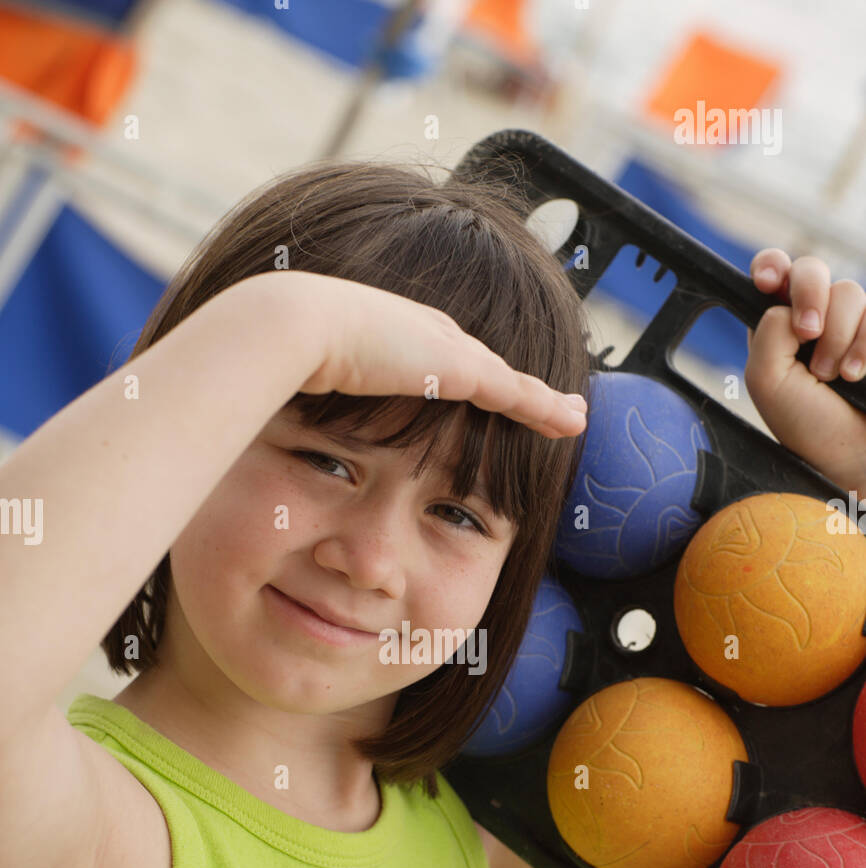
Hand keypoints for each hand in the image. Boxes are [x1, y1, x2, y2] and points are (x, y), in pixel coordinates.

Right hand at [283, 269, 586, 440]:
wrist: (296, 327)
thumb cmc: (283, 352)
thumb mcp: (302, 373)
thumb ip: (308, 389)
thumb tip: (284, 409)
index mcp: (394, 334)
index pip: (444, 358)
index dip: (471, 375)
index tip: (485, 388)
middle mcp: (427, 333)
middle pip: (485, 364)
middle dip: (517, 384)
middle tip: (546, 402)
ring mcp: (447, 347)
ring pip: (509, 380)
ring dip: (543, 399)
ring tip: (574, 416)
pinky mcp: (461, 368)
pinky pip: (516, 395)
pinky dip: (546, 409)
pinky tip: (574, 423)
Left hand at [744, 250, 865, 493]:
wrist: (856, 454)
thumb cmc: (808, 426)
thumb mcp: (767, 381)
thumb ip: (767, 333)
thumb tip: (786, 303)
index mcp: (777, 327)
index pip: (773, 273)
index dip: (771, 266)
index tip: (768, 281)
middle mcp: (814, 317)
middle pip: (811, 270)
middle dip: (810, 296)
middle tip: (808, 334)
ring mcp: (852, 322)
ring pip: (848, 290)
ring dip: (838, 337)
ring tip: (836, 376)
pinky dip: (865, 344)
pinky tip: (857, 373)